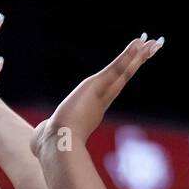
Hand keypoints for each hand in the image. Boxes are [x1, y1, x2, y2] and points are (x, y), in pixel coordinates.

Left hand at [32, 35, 162, 158]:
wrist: (56, 145)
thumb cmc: (49, 145)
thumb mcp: (49, 134)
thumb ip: (46, 134)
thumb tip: (33, 145)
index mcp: (93, 110)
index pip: (112, 87)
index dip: (124, 75)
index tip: (134, 66)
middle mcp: (101, 101)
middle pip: (124, 77)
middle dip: (138, 62)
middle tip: (155, 47)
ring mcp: (101, 94)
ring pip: (124, 72)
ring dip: (138, 56)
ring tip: (153, 42)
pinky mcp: (96, 86)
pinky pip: (116, 69)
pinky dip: (128, 57)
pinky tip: (139, 44)